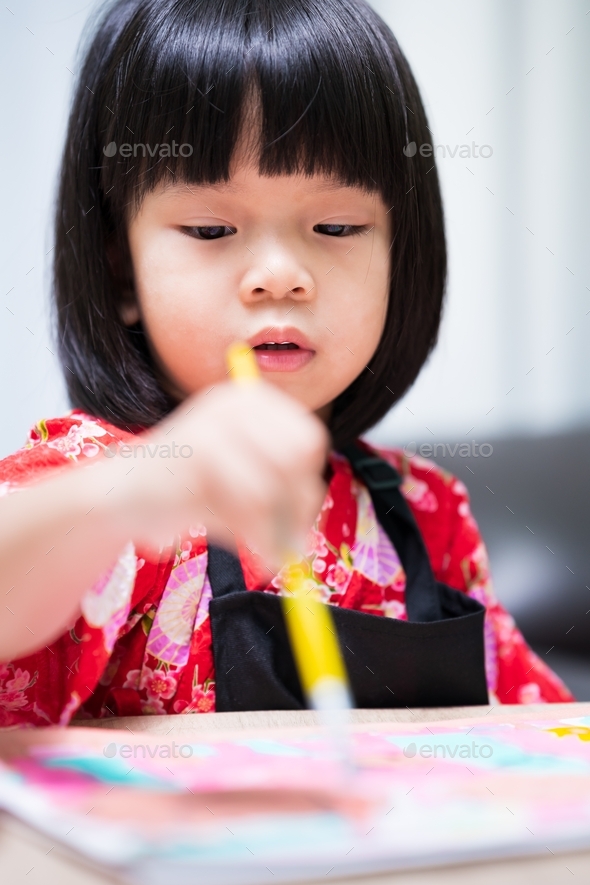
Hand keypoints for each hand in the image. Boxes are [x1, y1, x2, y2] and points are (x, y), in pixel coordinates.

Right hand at [109, 381, 329, 568]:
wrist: (119, 495)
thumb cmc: (186, 492)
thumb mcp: (244, 492)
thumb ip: (279, 505)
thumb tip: (304, 544)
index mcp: (251, 401)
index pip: (309, 438)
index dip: (308, 482)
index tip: (297, 518)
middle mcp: (236, 402)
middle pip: (298, 456)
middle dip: (298, 506)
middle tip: (288, 542)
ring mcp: (215, 423)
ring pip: (275, 483)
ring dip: (276, 529)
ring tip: (265, 554)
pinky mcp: (198, 451)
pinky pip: (252, 501)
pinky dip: (258, 536)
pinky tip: (248, 553)